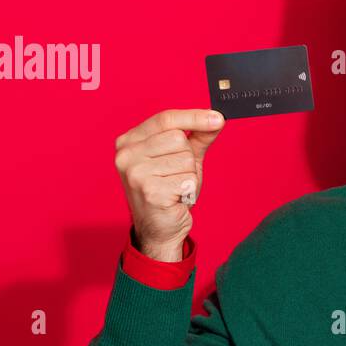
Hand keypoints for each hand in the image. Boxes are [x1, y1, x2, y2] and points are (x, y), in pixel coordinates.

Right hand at [114, 108, 225, 259]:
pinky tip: (176, 198)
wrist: (160, 229)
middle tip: (176, 176)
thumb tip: (216, 118)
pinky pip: (187, 180)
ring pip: (186, 159)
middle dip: (188, 158)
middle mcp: (126, 155)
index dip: (194, 117)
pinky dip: (189, 190)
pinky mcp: (149, 191)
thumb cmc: (169, 191)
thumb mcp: (182, 159)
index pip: (165, 118)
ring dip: (189, 176)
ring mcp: (136, 173)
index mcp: (129, 141)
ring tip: (175, 188)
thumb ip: (197, 137)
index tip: (218, 118)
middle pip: (179, 138)